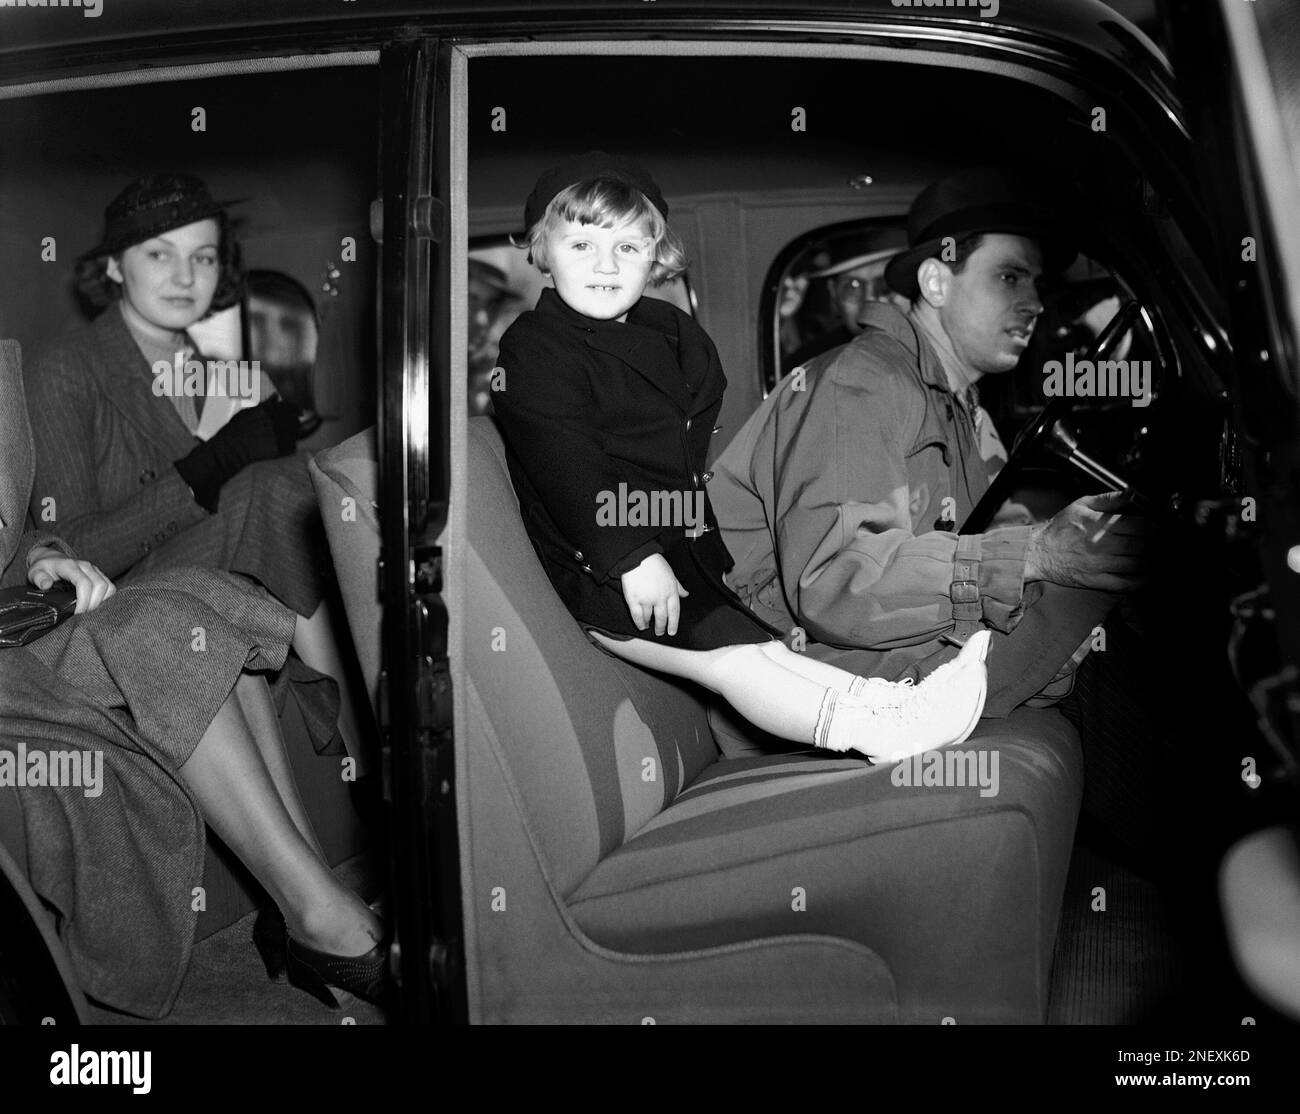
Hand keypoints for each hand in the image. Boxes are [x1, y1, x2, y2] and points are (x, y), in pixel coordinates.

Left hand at [27, 549, 115, 613]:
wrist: (52, 560)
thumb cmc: (44, 569)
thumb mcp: (35, 573)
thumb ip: (38, 578)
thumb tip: (46, 585)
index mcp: (70, 566)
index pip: (84, 583)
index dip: (84, 600)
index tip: (77, 613)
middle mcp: (86, 566)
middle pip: (100, 586)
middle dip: (93, 604)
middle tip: (82, 616)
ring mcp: (95, 570)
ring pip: (109, 587)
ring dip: (101, 602)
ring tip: (88, 611)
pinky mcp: (100, 575)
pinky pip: (110, 588)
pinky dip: (106, 599)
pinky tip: (94, 606)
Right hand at [175, 397, 299, 509]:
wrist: (229, 451)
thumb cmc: (235, 431)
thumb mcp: (247, 413)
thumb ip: (264, 405)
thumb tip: (276, 396)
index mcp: (266, 412)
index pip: (289, 407)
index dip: (297, 409)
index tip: (300, 412)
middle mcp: (273, 423)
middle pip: (295, 421)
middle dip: (294, 423)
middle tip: (291, 426)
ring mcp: (277, 437)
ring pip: (295, 434)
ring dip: (293, 434)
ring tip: (284, 436)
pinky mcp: (278, 450)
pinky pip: (292, 447)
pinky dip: (289, 446)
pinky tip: (281, 446)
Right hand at [620, 553, 689, 635]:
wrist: (638, 556)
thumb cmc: (655, 563)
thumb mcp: (671, 574)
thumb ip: (678, 586)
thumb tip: (686, 594)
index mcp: (671, 591)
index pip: (675, 612)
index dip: (673, 624)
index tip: (672, 632)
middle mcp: (660, 598)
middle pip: (662, 618)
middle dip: (661, 627)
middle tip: (660, 632)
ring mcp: (647, 600)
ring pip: (649, 618)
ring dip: (649, 624)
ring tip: (648, 627)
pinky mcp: (634, 600)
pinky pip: (637, 616)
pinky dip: (639, 623)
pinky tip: (641, 625)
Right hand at [1023, 491, 1150, 591]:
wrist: (1037, 552)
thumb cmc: (1059, 529)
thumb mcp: (1081, 505)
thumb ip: (1108, 499)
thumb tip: (1130, 492)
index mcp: (1101, 525)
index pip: (1140, 526)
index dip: (1155, 527)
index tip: (1158, 528)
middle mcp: (1103, 545)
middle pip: (1142, 545)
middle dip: (1155, 545)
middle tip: (1161, 544)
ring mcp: (1100, 564)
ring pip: (1136, 564)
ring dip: (1150, 562)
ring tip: (1155, 558)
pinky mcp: (1095, 580)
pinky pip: (1124, 583)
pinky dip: (1139, 581)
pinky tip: (1146, 577)